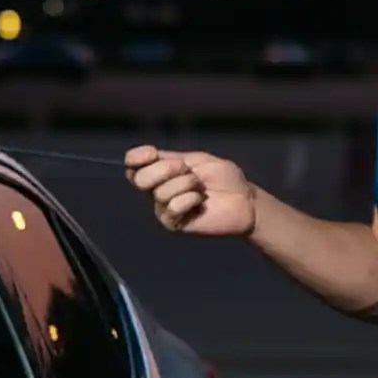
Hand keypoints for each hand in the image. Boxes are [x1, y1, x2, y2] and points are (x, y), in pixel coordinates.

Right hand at [124, 145, 256, 235]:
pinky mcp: (174, 224)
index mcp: (161, 171)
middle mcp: (158, 189)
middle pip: (140, 179)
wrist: (245, 200)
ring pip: (160, 193)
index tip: (152, 153)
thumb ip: (170, 158)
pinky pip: (171, 208)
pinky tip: (200, 202)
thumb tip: (146, 154)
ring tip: (201, 188)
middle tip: (188, 170)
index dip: (137, 157)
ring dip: (186, 184)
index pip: (133, 165)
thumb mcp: (198, 160)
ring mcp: (164, 208)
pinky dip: (188, 200)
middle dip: (165, 169)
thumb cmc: (225, 179)